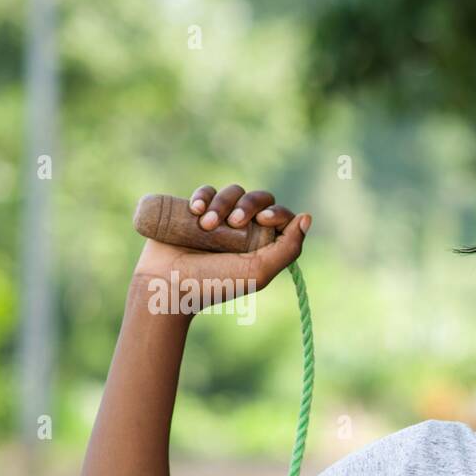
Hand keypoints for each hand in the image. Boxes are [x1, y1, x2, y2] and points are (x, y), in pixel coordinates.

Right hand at [133, 183, 310, 309]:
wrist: (168, 284)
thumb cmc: (216, 284)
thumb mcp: (259, 271)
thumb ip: (288, 248)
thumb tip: (307, 217)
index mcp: (263, 244)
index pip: (280, 216)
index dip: (276, 212)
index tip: (263, 220)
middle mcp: (244, 230)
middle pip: (258, 198)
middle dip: (248, 204)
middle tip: (233, 223)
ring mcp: (219, 219)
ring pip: (232, 192)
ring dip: (221, 203)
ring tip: (206, 225)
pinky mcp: (195, 211)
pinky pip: (205, 191)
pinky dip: (202, 196)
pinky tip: (195, 210)